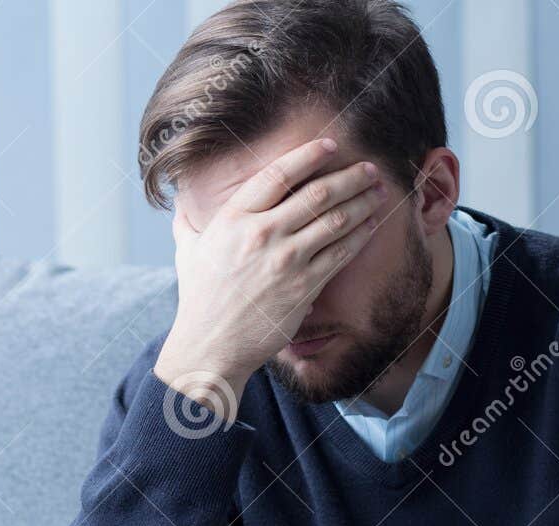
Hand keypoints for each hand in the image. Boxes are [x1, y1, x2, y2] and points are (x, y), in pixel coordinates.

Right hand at [153, 139, 384, 411]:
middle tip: (369, 169)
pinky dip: (360, 235)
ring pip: (335, 220)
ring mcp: (285, 261)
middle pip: (316, 193)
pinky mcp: (304, 286)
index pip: (277, 175)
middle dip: (349, 177)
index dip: (308, 155)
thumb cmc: (199, 300)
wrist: (210, 347)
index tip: (330, 146)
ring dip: (363, 202)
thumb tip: (180, 201)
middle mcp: (261, 235)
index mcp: (233, 219)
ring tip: (378, 192)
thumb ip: (187, 222)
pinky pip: (340, 253)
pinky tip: (372, 224)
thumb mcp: (187, 252)